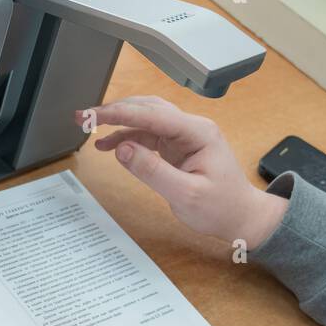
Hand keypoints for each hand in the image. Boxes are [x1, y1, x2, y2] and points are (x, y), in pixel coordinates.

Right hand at [76, 96, 287, 249]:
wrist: (242, 217)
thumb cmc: (221, 208)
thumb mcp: (185, 195)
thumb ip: (153, 171)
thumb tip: (122, 149)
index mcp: (198, 133)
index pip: (152, 115)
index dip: (119, 113)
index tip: (92, 116)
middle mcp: (192, 128)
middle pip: (147, 108)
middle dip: (114, 110)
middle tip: (84, 117)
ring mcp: (185, 135)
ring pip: (146, 118)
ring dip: (119, 121)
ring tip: (90, 128)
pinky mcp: (178, 146)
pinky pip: (148, 134)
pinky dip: (127, 136)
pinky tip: (110, 145)